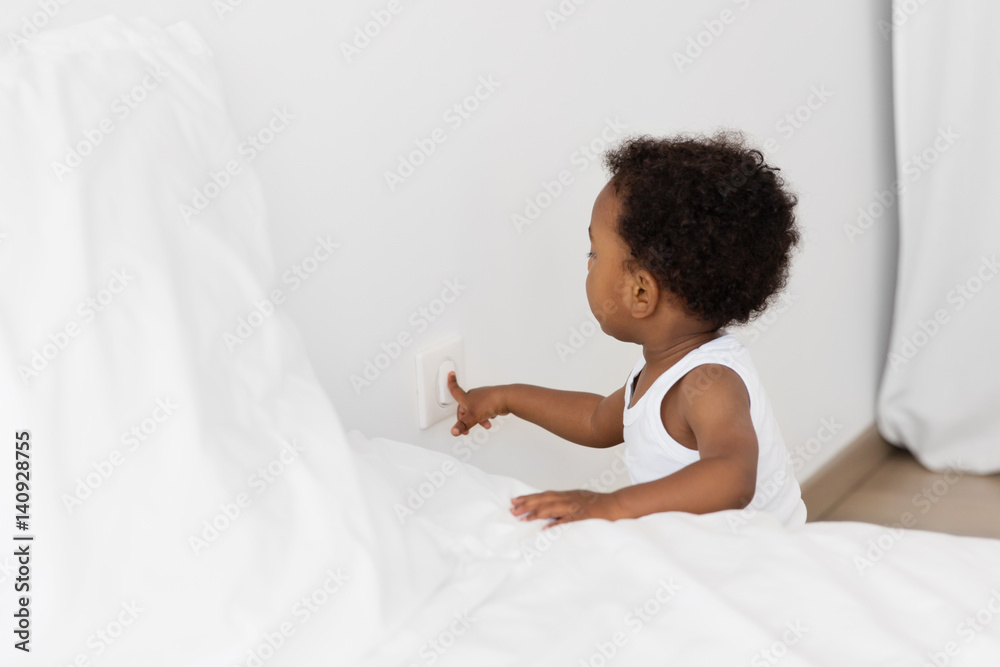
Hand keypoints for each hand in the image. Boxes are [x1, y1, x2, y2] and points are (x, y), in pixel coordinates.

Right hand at [447, 371, 507, 436]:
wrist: (507, 399)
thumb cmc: (490, 402)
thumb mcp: (472, 416)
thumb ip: (463, 425)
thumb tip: (454, 431)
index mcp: (466, 397)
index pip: (455, 389)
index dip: (451, 382)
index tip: (451, 374)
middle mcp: (474, 395)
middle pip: (465, 407)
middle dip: (466, 418)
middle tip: (466, 428)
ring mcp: (484, 397)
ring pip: (476, 410)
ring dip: (478, 419)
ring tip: (485, 425)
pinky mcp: (492, 400)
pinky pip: (485, 409)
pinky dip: (486, 415)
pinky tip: (490, 418)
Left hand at [509, 489, 625, 528]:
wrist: (618, 504)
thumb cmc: (600, 505)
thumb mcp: (580, 501)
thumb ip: (566, 505)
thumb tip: (551, 514)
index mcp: (568, 495)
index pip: (544, 495)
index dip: (529, 498)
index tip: (515, 501)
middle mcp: (569, 498)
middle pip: (544, 499)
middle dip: (527, 504)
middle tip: (512, 509)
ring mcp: (575, 507)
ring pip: (552, 507)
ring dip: (536, 512)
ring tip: (523, 518)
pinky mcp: (583, 516)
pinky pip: (567, 520)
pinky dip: (556, 523)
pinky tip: (545, 529)